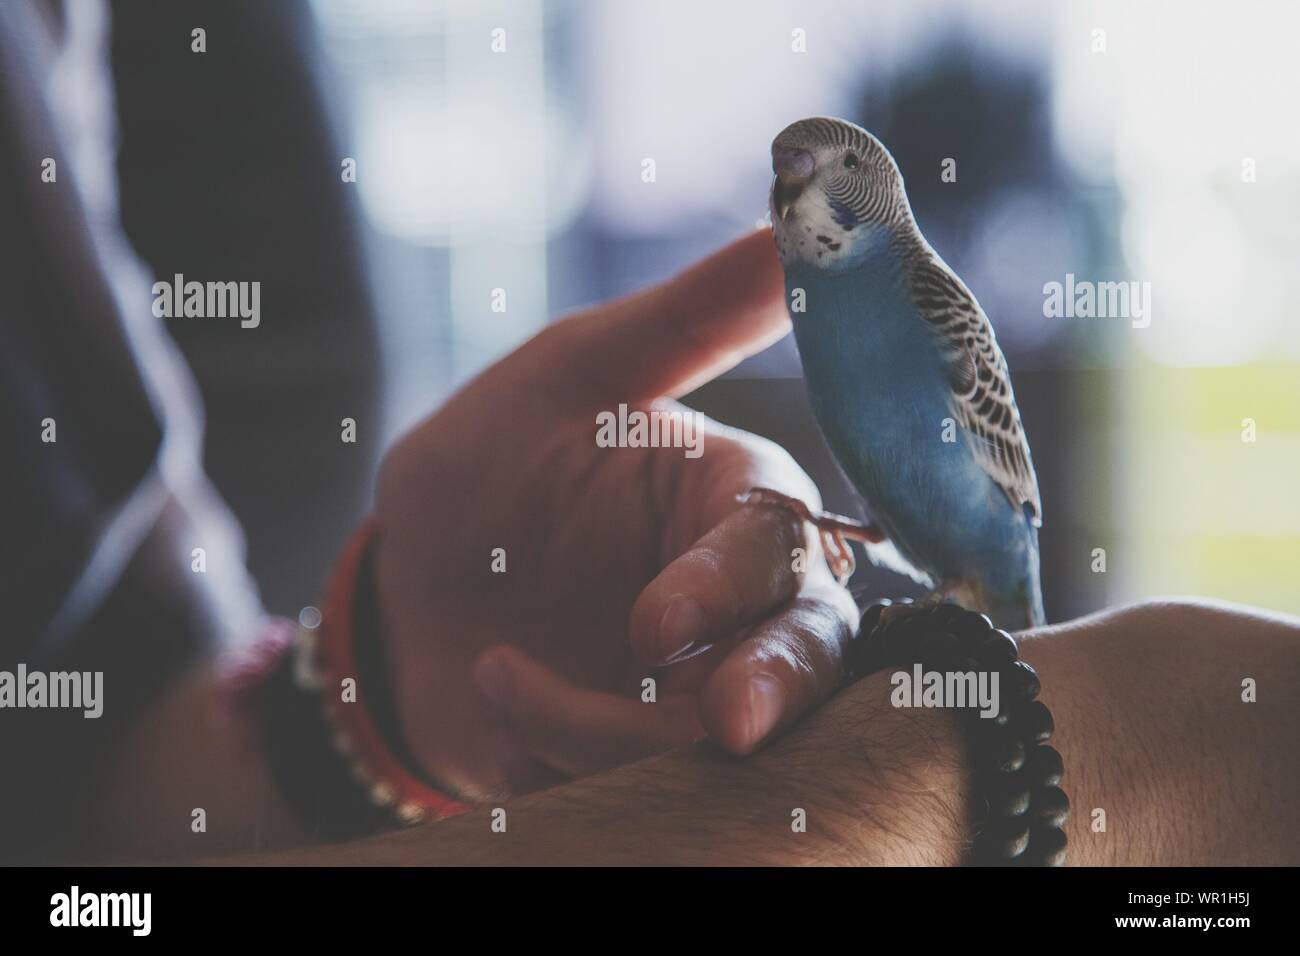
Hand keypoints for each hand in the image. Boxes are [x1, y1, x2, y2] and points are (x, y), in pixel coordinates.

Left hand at [374, 230, 857, 799]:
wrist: (411, 596)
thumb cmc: (493, 469)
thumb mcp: (572, 377)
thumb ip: (686, 318)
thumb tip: (795, 222)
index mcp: (734, 500)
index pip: (777, 543)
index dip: (731, 585)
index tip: (656, 626)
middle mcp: (745, 598)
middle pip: (812, 648)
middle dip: (775, 689)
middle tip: (720, 729)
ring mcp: (708, 683)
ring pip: (730, 732)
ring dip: (611, 727)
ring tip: (502, 673)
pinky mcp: (658, 756)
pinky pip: (649, 779)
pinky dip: (569, 754)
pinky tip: (502, 693)